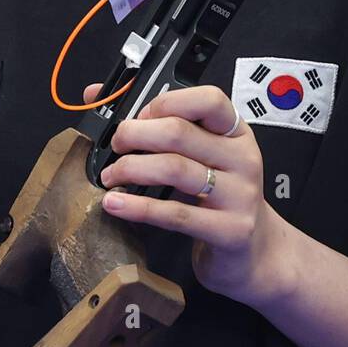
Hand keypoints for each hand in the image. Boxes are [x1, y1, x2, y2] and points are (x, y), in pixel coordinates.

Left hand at [82, 81, 288, 306]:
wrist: (253, 253)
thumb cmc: (217, 197)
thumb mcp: (199, 157)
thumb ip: (157, 125)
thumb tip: (95, 93)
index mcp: (235, 132)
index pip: (208, 100)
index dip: (166, 103)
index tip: (139, 115)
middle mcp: (242, 158)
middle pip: (180, 132)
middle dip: (135, 134)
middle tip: (116, 145)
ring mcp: (240, 195)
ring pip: (175, 169)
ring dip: (132, 169)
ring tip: (110, 176)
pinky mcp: (229, 230)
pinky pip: (175, 214)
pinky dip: (138, 207)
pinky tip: (116, 204)